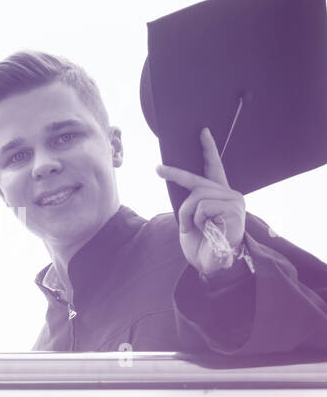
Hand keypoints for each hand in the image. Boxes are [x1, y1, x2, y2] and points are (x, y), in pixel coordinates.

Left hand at [156, 128, 247, 277]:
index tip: (202, 131)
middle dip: (176, 179)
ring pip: (196, 196)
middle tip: (161, 175)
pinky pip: (202, 207)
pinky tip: (207, 230)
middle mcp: (231, 195)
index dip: (208, 149)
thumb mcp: (190, 215)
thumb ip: (189, 198)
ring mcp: (235, 203)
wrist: (210, 265)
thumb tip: (173, 177)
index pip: (214, 168)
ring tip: (195, 229)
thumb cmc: (201, 242)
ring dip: (187, 215)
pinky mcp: (234, 212)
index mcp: (220, 194)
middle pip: (196, 181)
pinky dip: (195, 220)